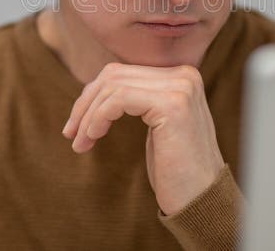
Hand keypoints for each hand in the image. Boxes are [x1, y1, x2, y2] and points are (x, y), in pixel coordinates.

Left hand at [61, 62, 225, 214]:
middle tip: (71, 133)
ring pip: (113, 86)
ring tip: (80, 142)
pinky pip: (118, 100)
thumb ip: (140, 99)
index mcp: (182, 76)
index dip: (92, 96)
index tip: (76, 125)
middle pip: (114, 75)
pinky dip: (98, 117)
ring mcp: (180, 87)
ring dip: (87, 115)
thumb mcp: (157, 126)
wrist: (204, 200)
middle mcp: (185, 75)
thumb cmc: (177, 170)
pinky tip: (93, 138)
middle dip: (85, 103)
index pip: (123, 72)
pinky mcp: (172, 104)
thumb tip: (96, 88)